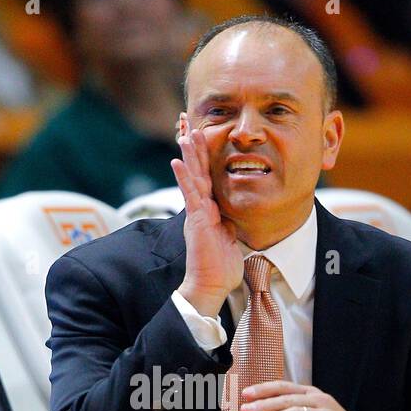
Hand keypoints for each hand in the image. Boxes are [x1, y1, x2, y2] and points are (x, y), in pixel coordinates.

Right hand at [171, 122, 242, 316]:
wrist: (210, 285)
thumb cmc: (221, 268)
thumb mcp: (230, 239)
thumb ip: (229, 224)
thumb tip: (233, 217)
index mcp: (209, 211)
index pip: (206, 178)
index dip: (204, 158)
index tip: (202, 139)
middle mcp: (200, 209)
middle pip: (198, 172)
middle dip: (195, 149)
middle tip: (189, 125)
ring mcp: (197, 213)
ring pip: (193, 178)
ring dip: (189, 156)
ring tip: (185, 134)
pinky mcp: (197, 220)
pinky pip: (190, 195)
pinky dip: (184, 177)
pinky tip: (177, 162)